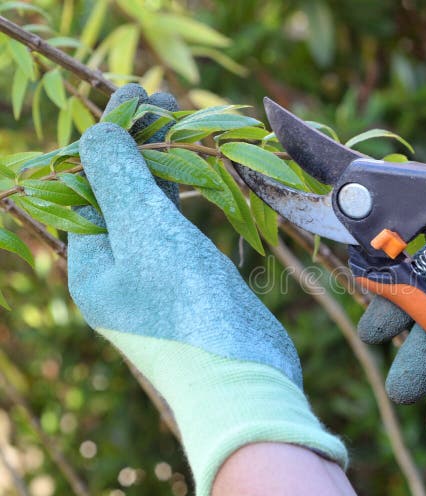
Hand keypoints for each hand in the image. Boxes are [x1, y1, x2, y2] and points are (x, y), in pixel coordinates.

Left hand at [68, 84, 344, 495]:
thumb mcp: (147, 234)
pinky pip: (182, 233)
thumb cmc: (189, 309)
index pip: (90, 185)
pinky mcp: (194, 288)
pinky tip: (204, 179)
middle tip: (170, 107)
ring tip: (189, 131)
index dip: (112, 137)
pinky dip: (190, 200)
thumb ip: (119, 179)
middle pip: (121, 196)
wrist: (246, 380)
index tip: (140, 96)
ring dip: (167, 170)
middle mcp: (118, 274)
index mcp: (91, 266)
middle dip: (142, 149)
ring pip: (154, 212)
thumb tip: (97, 130)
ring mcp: (157, 283)